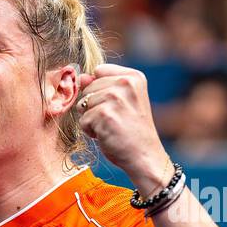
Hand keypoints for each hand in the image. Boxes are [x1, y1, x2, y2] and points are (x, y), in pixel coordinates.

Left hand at [76, 64, 171, 195]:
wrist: (144, 155)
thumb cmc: (132, 130)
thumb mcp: (122, 101)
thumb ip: (103, 86)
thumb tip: (81, 77)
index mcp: (133, 76)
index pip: (99, 70)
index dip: (98, 89)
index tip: (114, 104)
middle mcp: (125, 83)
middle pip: (88, 87)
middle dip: (93, 105)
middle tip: (113, 118)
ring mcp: (115, 98)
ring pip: (83, 104)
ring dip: (91, 119)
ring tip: (110, 126)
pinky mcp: (104, 114)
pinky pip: (83, 120)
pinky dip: (90, 131)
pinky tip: (107, 135)